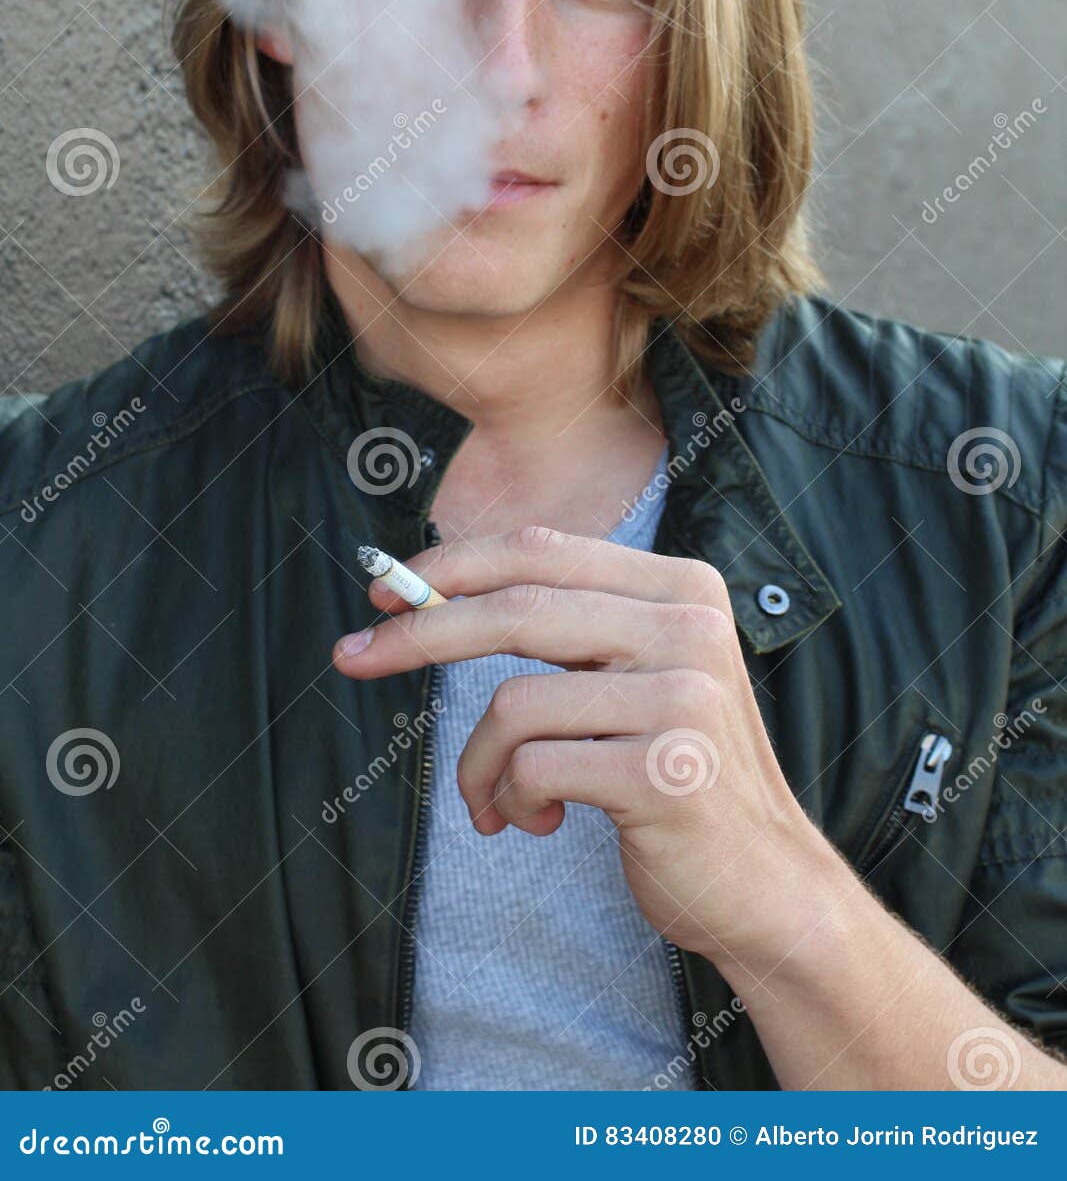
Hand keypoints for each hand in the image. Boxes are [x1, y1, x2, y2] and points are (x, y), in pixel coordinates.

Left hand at [333, 525, 834, 970]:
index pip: (541, 551)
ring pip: (514, 704)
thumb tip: (429, 595)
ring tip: (500, 802)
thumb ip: (568, 628)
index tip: (381, 590)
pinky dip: (510, 800)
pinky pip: (533, 769)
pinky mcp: (666, 773)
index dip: (451, 564)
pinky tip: (540, 822)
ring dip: (478, 764)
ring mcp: (683, 699)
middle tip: (352, 658)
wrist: (768, 884)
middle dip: (419, 634)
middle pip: (516, 609)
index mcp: (681, 587)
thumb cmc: (676, 775)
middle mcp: (689, 627)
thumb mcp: (635, 678)